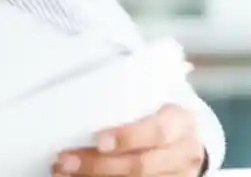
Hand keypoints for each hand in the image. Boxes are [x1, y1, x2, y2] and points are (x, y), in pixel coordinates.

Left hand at [52, 104, 204, 176]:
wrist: (187, 143)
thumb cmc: (161, 115)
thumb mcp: (158, 100)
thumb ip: (134, 95)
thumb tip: (89, 84)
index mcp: (180, 121)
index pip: (158, 131)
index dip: (128, 137)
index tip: (99, 140)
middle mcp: (183, 152)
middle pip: (142, 165)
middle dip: (99, 165)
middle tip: (65, 160)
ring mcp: (177, 175)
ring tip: (63, 171)